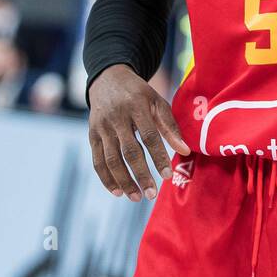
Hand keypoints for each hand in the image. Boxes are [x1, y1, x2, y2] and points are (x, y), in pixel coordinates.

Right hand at [88, 64, 189, 201]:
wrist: (108, 79)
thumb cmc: (139, 94)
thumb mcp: (157, 102)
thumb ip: (170, 126)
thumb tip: (185, 151)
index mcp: (137, 106)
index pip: (149, 136)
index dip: (158, 157)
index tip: (168, 176)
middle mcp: (116, 117)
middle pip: (128, 151)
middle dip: (140, 174)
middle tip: (152, 194)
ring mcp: (101, 127)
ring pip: (111, 159)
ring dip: (124, 181)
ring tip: (137, 197)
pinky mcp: (92, 135)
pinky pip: (98, 160)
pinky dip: (106, 178)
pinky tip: (118, 191)